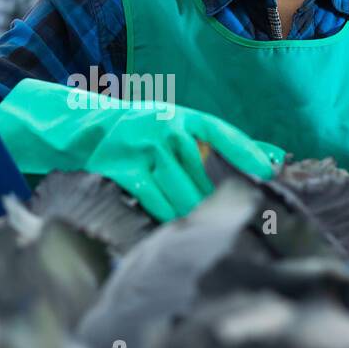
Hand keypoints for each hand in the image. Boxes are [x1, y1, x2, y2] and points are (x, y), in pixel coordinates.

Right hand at [0, 78, 283, 221]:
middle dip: (217, 202)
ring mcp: (142, 149)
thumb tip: (270, 157)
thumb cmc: (134, 134)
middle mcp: (163, 127)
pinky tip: (172, 229)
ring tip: (203, 232)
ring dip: (192, 216)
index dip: (247, 153)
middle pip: (203, 176)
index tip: (270, 173)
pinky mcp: (122, 172)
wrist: (78, 129)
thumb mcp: (170, 126)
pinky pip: (154, 204)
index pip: (221, 133)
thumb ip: (212, 143)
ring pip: (181, 194)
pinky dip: (165, 218)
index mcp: (179, 115)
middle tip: (237, 222)